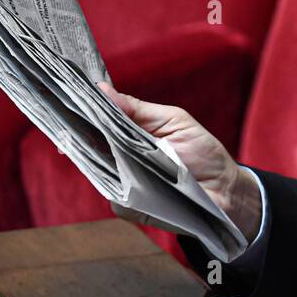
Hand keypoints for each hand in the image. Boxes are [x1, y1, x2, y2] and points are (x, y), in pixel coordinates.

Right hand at [97, 81, 262, 240]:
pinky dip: (127, 191)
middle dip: (84, 135)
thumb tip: (102, 89)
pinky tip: (138, 181)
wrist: (225, 189)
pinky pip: (118, 200)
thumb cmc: (202, 152)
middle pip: (89, 148)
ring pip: (99, 174)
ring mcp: (124, 184)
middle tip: (83, 122)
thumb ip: (138, 109)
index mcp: (128, 135)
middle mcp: (120, 160)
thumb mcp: (173, 121)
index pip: (96, 124)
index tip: (70, 102)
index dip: (81, 114)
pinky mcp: (132, 207)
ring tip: (120, 149)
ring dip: (107, 162)